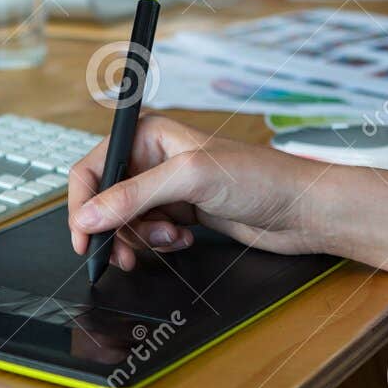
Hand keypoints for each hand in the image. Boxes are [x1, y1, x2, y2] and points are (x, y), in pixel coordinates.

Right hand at [67, 115, 387, 273]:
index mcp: (149, 134)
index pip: (94, 167)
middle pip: (106, 200)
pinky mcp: (182, 213)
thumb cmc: (261, 178)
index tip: (83, 238)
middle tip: (127, 253)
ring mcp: (168, 188)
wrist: (305, 209)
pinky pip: (151, 234)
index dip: (82, 203)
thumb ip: (133, 197)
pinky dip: (161, 244)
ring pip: (126, 222)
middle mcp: (154, 158)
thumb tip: (88, 217)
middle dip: (115, 229)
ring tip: (171, 241)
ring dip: (142, 239)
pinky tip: (186, 239)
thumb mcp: (190, 180)